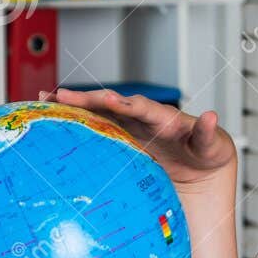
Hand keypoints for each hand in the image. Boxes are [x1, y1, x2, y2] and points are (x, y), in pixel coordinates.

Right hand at [45, 87, 235, 191]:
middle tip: (61, 96)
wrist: (201, 161)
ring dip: (73, 105)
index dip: (125, 104)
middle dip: (87, 100)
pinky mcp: (120, 136)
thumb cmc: (207, 152)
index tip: (109, 100)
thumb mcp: (211, 146)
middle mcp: (142, 116)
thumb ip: (207, 134)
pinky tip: (50, 113)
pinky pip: (95, 125)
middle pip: (111, 104)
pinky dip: (74, 119)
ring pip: (98, 112)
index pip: (142, 107)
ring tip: (45, 98)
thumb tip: (212, 116)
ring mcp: (128, 125)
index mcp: (164, 117)